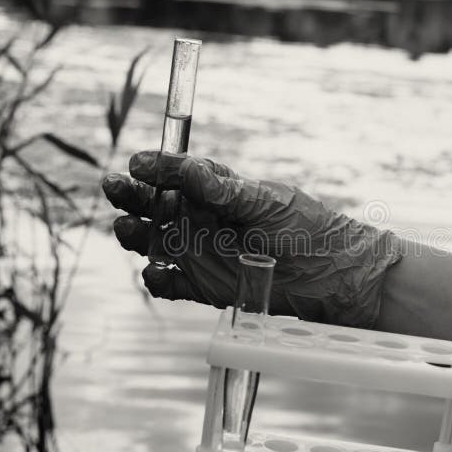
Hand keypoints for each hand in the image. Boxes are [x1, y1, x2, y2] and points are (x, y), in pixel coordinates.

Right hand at [102, 151, 401, 327]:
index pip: (177, 175)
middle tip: (116, 188)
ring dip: (137, 235)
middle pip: (156, 205)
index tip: (138, 164)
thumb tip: (187, 168)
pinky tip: (155, 272)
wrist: (335, 278)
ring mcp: (202, 253)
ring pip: (155, 242)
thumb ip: (226, 191)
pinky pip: (171, 283)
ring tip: (129, 229)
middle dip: (133, 196)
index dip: (155, 168)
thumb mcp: (268, 203)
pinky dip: (158, 279)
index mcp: (218, 192)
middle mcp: (204, 219)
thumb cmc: (308, 229)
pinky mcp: (206, 287)